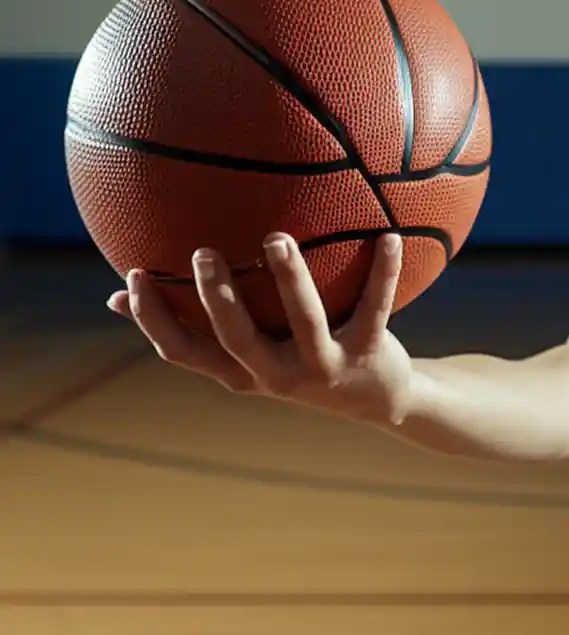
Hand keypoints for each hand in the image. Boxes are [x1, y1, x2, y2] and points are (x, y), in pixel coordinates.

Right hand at [107, 232, 415, 425]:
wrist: (375, 398)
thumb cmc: (299, 359)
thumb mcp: (248, 349)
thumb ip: (196, 324)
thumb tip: (114, 295)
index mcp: (242, 371)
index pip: (185, 353)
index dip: (155, 320)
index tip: (135, 275)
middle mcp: (277, 374)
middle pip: (238, 339)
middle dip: (218, 298)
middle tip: (203, 252)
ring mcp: (323, 366)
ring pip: (306, 321)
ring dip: (292, 280)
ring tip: (277, 238)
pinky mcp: (367, 352)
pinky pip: (374, 306)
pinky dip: (382, 272)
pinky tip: (388, 236)